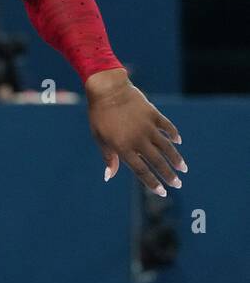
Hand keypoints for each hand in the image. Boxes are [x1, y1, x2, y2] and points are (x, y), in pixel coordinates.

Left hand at [86, 69, 184, 195]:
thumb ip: (108, 157)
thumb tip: (108, 176)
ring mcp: (147, 127)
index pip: (141, 171)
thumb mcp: (100, 138)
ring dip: (176, 159)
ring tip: (183, 169)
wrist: (107, 90)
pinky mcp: (154, 114)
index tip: (162, 192)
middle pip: (157, 162)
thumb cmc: (100, 116)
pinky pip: (167, 127)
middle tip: (178, 184)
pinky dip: (174, 135)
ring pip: (166, 147)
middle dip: (169, 175)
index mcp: (123, 148)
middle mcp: (138, 140)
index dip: (152, 183)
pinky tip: (178, 142)